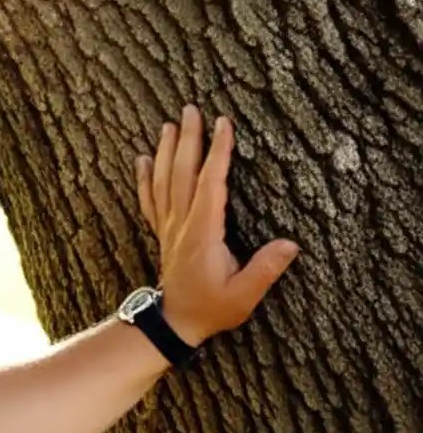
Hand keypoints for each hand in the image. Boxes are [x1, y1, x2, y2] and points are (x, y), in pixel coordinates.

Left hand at [135, 105, 299, 346]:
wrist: (173, 323)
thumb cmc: (211, 309)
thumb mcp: (244, 295)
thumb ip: (265, 269)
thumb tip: (291, 244)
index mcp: (204, 232)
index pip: (211, 183)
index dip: (218, 153)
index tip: (223, 124)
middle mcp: (182, 223)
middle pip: (183, 172)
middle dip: (188, 139)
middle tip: (190, 109)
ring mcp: (169, 226)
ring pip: (164, 180)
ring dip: (166, 151)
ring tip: (168, 124)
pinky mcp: (162, 232)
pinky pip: (149, 199)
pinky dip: (144, 177)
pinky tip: (142, 158)